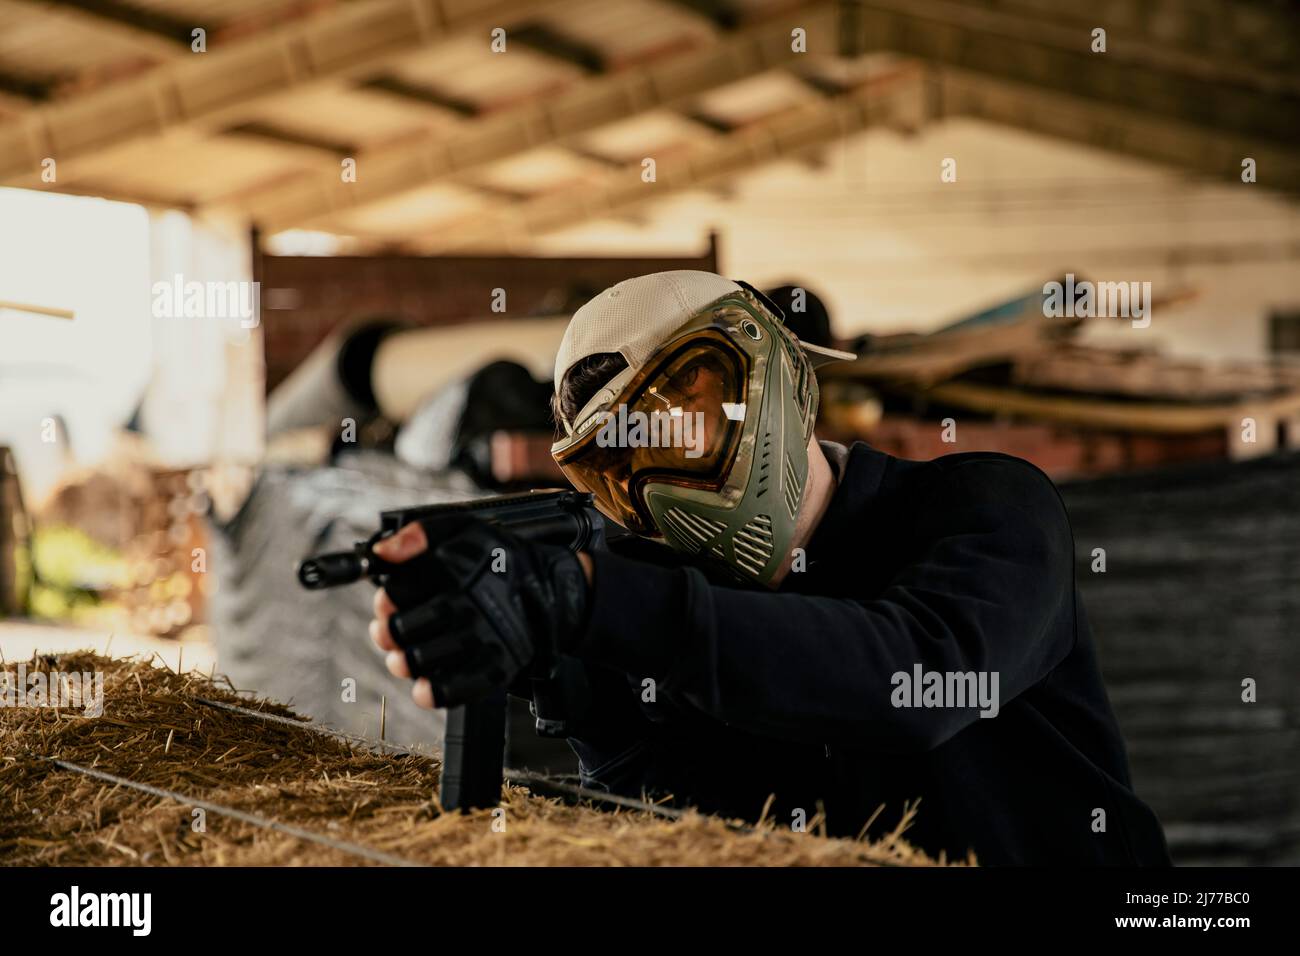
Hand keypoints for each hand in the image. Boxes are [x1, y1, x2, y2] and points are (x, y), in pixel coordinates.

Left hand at [368, 515, 591, 709]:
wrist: (548, 589)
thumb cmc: (496, 561)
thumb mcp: (461, 529)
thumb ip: (418, 535)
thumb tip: (382, 552)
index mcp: (455, 570)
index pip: (397, 591)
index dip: (386, 599)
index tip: (388, 601)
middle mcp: (469, 605)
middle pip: (402, 629)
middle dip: (389, 631)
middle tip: (390, 630)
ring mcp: (483, 640)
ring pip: (421, 661)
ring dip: (403, 662)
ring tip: (404, 656)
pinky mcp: (495, 669)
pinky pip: (451, 690)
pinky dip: (430, 691)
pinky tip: (425, 683)